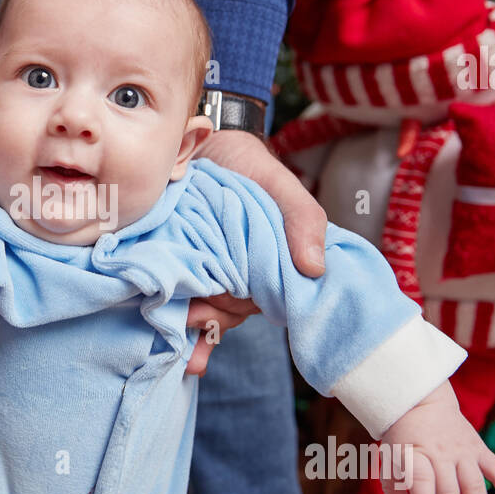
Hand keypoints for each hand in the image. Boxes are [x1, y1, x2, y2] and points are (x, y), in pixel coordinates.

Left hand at [175, 128, 325, 375]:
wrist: (197, 139)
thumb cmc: (245, 163)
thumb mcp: (277, 182)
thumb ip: (302, 217)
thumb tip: (315, 269)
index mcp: (270, 262)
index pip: (270, 300)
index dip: (252, 307)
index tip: (236, 307)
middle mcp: (242, 273)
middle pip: (235, 311)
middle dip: (217, 317)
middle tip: (195, 312)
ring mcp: (209, 272)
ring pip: (209, 312)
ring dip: (197, 327)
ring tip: (182, 324)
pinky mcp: (178, 267)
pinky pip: (181, 304)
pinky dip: (180, 331)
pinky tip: (181, 354)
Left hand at [379, 381, 494, 493]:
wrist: (422, 402)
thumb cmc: (403, 435)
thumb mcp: (390, 456)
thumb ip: (394, 486)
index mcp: (415, 453)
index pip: (422, 481)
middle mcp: (441, 452)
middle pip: (449, 491)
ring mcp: (463, 451)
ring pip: (474, 487)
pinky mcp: (479, 449)